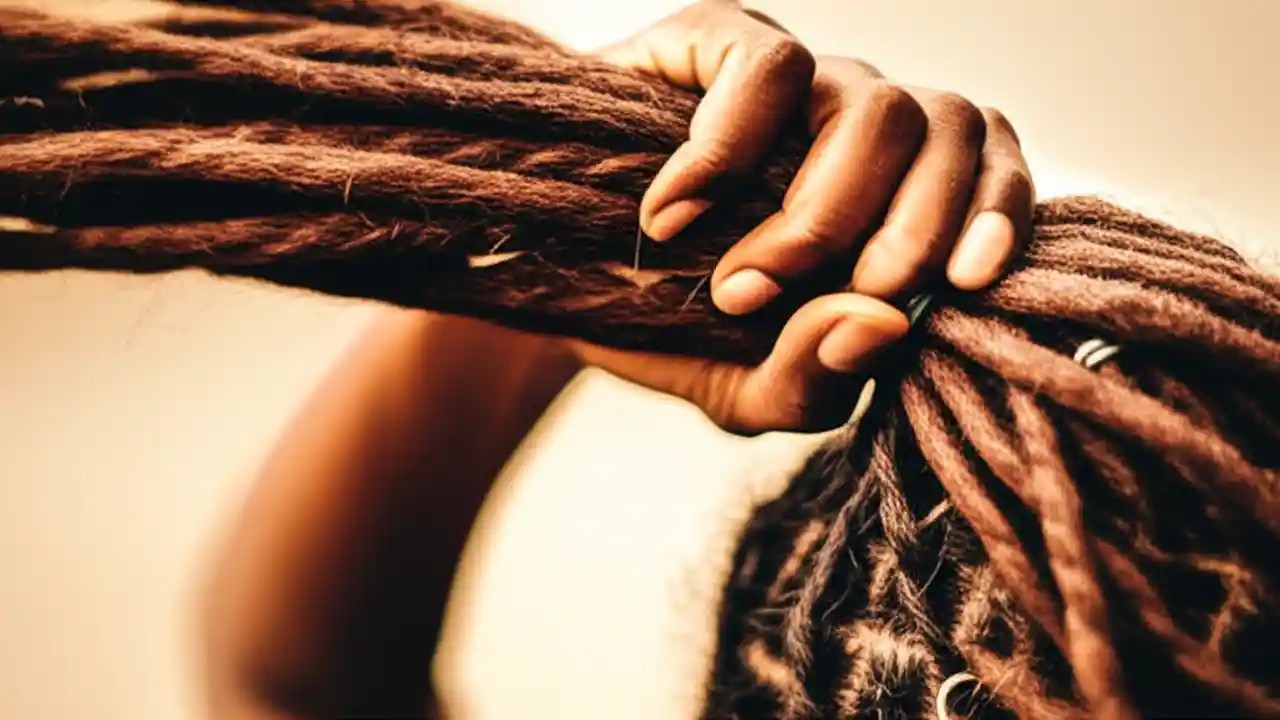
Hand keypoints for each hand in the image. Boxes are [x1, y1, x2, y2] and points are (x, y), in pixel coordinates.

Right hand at [575, 0, 1033, 433]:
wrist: (557, 286)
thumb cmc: (670, 330)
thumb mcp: (748, 389)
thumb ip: (822, 375)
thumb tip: (883, 323)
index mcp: (893, 191)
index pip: (990, 166)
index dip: (999, 212)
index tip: (963, 284)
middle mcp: (857, 120)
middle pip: (946, 131)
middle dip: (900, 236)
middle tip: (826, 303)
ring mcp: (793, 80)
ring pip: (874, 104)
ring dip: (819, 215)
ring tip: (736, 287)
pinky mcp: (715, 40)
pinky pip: (769, 69)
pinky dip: (730, 149)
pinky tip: (675, 212)